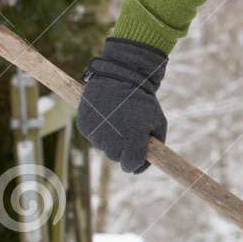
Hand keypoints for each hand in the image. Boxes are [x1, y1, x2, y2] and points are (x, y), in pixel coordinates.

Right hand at [76, 36, 168, 173]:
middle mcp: (111, 140)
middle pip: (115, 157)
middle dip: (123, 149)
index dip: (135, 163)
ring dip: (110, 139)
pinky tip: (105, 115)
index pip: (130, 166)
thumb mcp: (158, 122)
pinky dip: (98, 129)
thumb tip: (143, 164)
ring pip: (103, 147)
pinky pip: (92, 135)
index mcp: (132, 141)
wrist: (120, 75)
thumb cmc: (142, 100)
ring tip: (117, 119)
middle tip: (128, 131)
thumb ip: (155, 146)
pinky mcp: (84, 125)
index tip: (137, 156)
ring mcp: (96, 133)